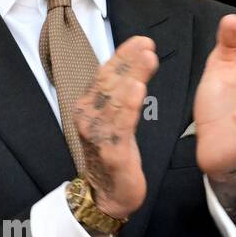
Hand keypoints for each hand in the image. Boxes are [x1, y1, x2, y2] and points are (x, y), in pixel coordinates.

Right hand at [73, 35, 159, 219]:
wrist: (106, 195)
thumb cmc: (112, 155)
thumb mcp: (112, 121)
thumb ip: (118, 97)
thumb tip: (133, 70)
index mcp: (88, 107)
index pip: (105, 74)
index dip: (122, 56)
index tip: (141, 41)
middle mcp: (88, 117)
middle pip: (109, 81)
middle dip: (128, 60)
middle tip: (146, 43)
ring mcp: (97, 133)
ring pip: (115, 98)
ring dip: (132, 75)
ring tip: (147, 58)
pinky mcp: (111, 150)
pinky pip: (121, 123)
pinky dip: (129, 104)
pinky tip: (139, 89)